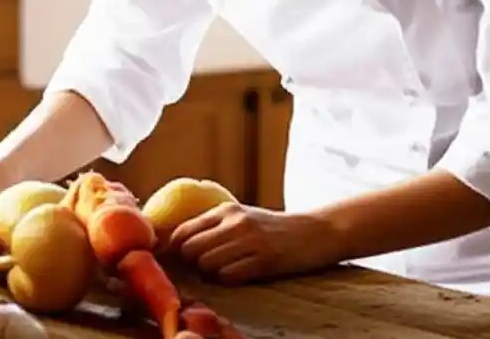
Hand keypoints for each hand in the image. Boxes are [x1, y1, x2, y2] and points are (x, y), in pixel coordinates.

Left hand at [166, 203, 346, 283]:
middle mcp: (235, 223)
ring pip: (207, 264)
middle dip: (191, 264)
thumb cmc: (273, 228)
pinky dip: (228, 280)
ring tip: (223, 271)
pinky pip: (230, 276)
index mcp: (225, 210)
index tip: (175, 259)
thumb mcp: (242, 217)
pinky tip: (238, 275)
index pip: (183, 231)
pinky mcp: (265, 260)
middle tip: (202, 268)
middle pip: (191, 249)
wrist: (315, 231)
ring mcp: (251, 241)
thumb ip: (214, 227)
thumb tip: (179, 242)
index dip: (174, 249)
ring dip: (210, 274)